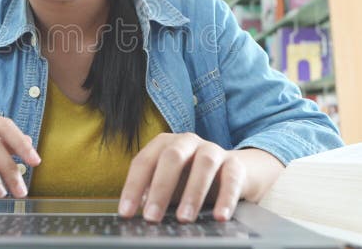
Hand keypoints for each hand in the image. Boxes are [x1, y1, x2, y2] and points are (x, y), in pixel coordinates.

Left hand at [118, 132, 246, 222]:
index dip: (133, 186)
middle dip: (160, 188)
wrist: (233, 172)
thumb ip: (152, 194)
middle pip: (171, 157)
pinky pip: (232, 178)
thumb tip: (134, 213)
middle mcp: (187, 142)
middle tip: (152, 217)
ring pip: (204, 164)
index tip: (126, 212)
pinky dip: (226, 198)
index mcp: (165, 144)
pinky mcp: (235, 163)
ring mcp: (213, 149)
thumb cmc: (190, 179)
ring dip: (193, 193)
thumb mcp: (169, 185)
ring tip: (184, 218)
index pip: (143, 162)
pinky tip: (220, 216)